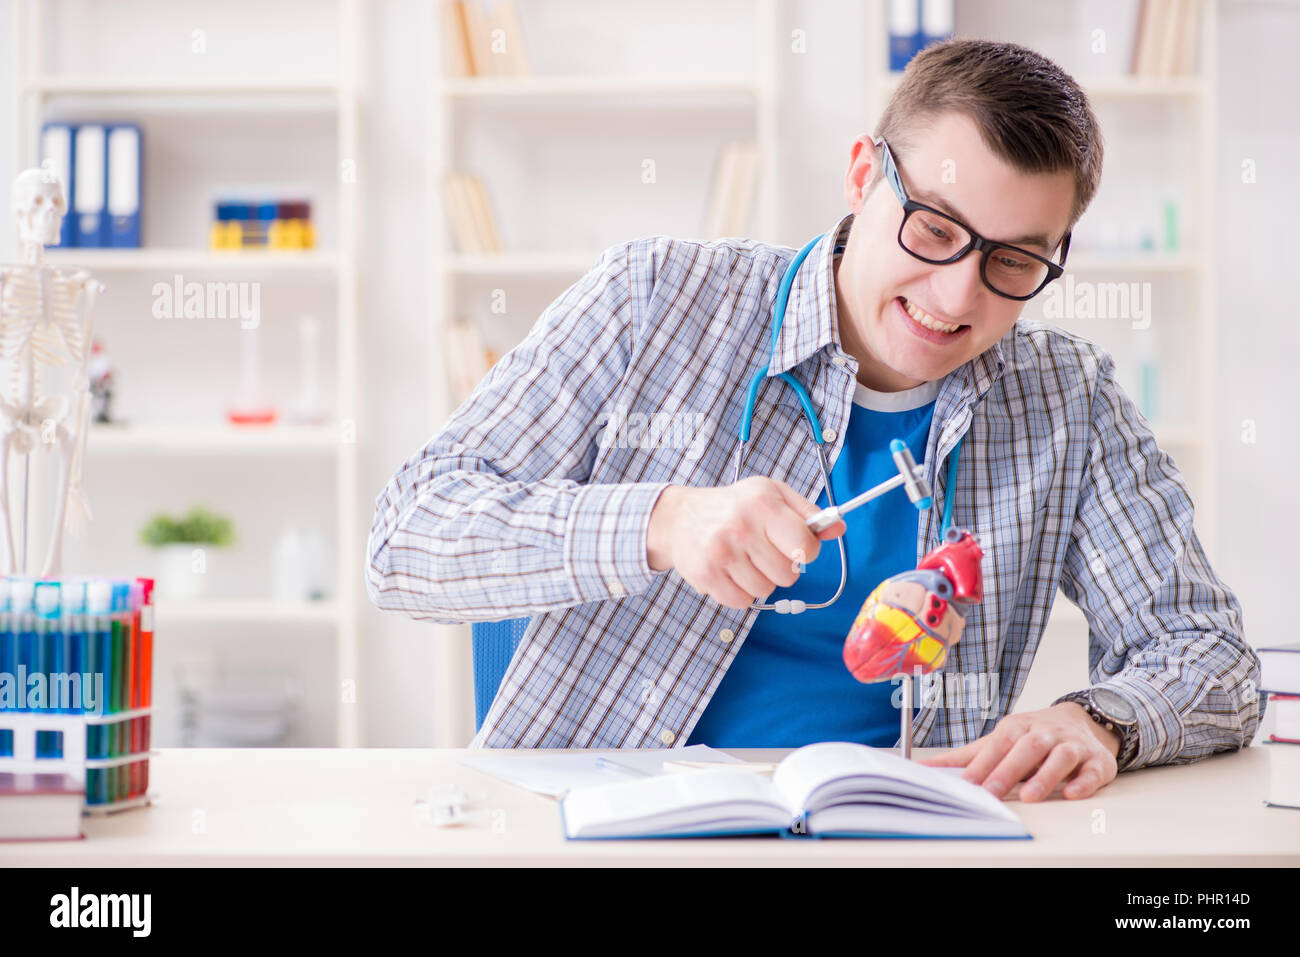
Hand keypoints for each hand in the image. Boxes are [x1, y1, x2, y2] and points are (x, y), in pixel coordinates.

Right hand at [646, 478, 844, 609]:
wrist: (680, 518)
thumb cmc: (734, 505)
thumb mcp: (772, 494)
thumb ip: (807, 512)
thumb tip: (839, 527)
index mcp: (763, 504)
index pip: (806, 544)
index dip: (807, 550)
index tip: (795, 545)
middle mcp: (741, 528)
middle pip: (788, 575)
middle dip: (781, 567)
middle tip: (764, 552)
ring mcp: (721, 553)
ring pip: (766, 591)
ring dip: (760, 580)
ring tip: (745, 560)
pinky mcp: (706, 575)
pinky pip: (742, 602)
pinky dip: (741, 593)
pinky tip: (731, 573)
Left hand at [918, 702, 1119, 801]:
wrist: (1082, 720)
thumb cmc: (1033, 735)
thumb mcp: (999, 739)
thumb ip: (966, 756)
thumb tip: (924, 767)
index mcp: (1018, 727)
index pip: (998, 744)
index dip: (982, 764)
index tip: (967, 784)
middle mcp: (1046, 733)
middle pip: (1027, 747)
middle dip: (1008, 770)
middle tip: (991, 793)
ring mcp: (1072, 746)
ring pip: (1060, 757)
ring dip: (1045, 776)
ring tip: (1030, 796)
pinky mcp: (1096, 761)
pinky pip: (1092, 770)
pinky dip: (1083, 782)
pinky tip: (1072, 794)